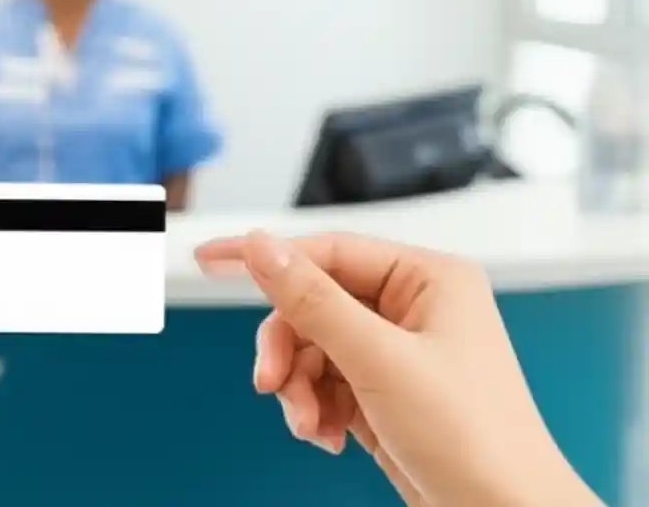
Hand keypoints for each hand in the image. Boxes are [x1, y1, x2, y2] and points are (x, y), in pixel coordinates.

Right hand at [195, 231, 599, 505]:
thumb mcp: (379, 360)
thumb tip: (263, 247)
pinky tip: (324, 435)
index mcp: (429, 279)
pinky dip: (313, 408)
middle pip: (312, 303)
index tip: (210, 259)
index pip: (328, 250)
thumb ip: (313, 300)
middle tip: (268, 381)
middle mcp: (415, 308)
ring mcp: (399, 352)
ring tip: (307, 423)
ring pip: (312, 348)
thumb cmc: (476, 439)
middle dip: (287, 348)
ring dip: (298, 387)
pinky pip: (324, 382)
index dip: (267, 257)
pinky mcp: (385, 392)